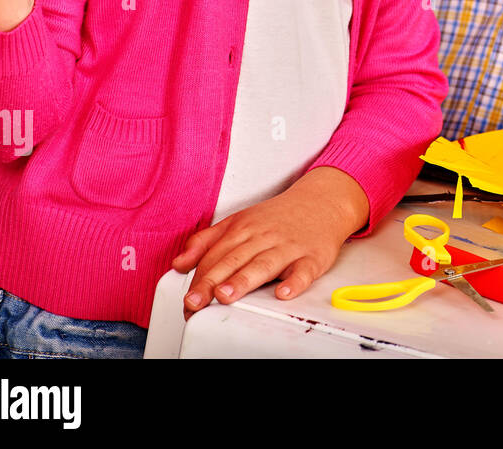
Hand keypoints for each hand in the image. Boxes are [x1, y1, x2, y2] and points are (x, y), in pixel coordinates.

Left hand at [172, 167, 368, 319]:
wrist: (323, 201)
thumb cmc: (280, 217)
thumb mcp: (239, 221)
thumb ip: (207, 242)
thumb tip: (179, 263)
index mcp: (243, 228)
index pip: (215, 256)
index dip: (198, 280)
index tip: (187, 301)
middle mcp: (264, 237)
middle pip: (234, 260)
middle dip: (212, 282)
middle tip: (195, 302)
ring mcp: (288, 247)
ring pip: (263, 264)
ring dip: (244, 279)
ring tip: (226, 295)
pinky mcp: (312, 257)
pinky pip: (303, 271)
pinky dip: (294, 282)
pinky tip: (283, 292)